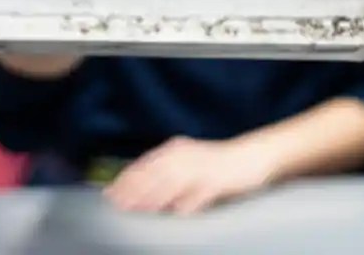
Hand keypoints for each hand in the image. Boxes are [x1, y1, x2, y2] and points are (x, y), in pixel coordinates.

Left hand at [104, 136, 276, 214]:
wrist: (253, 155)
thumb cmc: (218, 163)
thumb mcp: (188, 162)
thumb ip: (165, 172)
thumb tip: (138, 190)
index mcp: (176, 150)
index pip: (145, 165)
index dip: (126, 180)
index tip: (110, 194)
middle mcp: (187, 156)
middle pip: (155, 173)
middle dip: (134, 190)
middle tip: (118, 205)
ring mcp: (203, 167)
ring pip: (174, 182)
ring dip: (155, 197)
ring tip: (140, 210)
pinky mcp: (219, 180)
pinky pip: (200, 193)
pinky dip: (188, 203)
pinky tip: (177, 212)